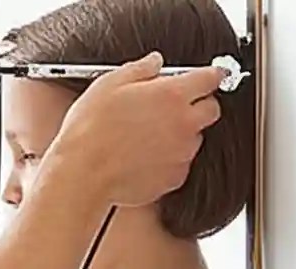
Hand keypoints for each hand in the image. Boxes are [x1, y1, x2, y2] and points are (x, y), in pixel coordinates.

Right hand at [48, 53, 227, 207]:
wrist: (84, 174)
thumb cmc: (91, 130)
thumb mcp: (109, 84)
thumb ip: (140, 68)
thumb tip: (154, 62)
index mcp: (171, 95)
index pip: (210, 78)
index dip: (210, 75)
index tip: (209, 76)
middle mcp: (183, 124)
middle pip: (212, 109)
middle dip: (198, 104)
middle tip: (174, 105)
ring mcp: (181, 154)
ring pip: (195, 138)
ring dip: (181, 133)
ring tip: (148, 135)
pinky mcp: (173, 178)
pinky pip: (180, 163)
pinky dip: (168, 158)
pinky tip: (143, 156)